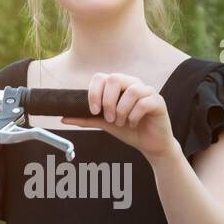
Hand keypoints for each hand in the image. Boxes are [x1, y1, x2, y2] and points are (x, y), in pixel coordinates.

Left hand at [60, 72, 179, 160]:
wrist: (150, 145)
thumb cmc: (129, 131)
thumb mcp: (105, 124)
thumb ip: (87, 119)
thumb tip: (64, 117)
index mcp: (120, 86)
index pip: (102, 77)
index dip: (94, 92)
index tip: (93, 110)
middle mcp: (134, 84)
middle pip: (115, 78)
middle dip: (108, 101)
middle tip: (109, 119)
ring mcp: (148, 91)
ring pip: (132, 91)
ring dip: (122, 110)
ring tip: (122, 123)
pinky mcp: (159, 102)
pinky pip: (144, 102)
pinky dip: (134, 116)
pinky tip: (133, 124)